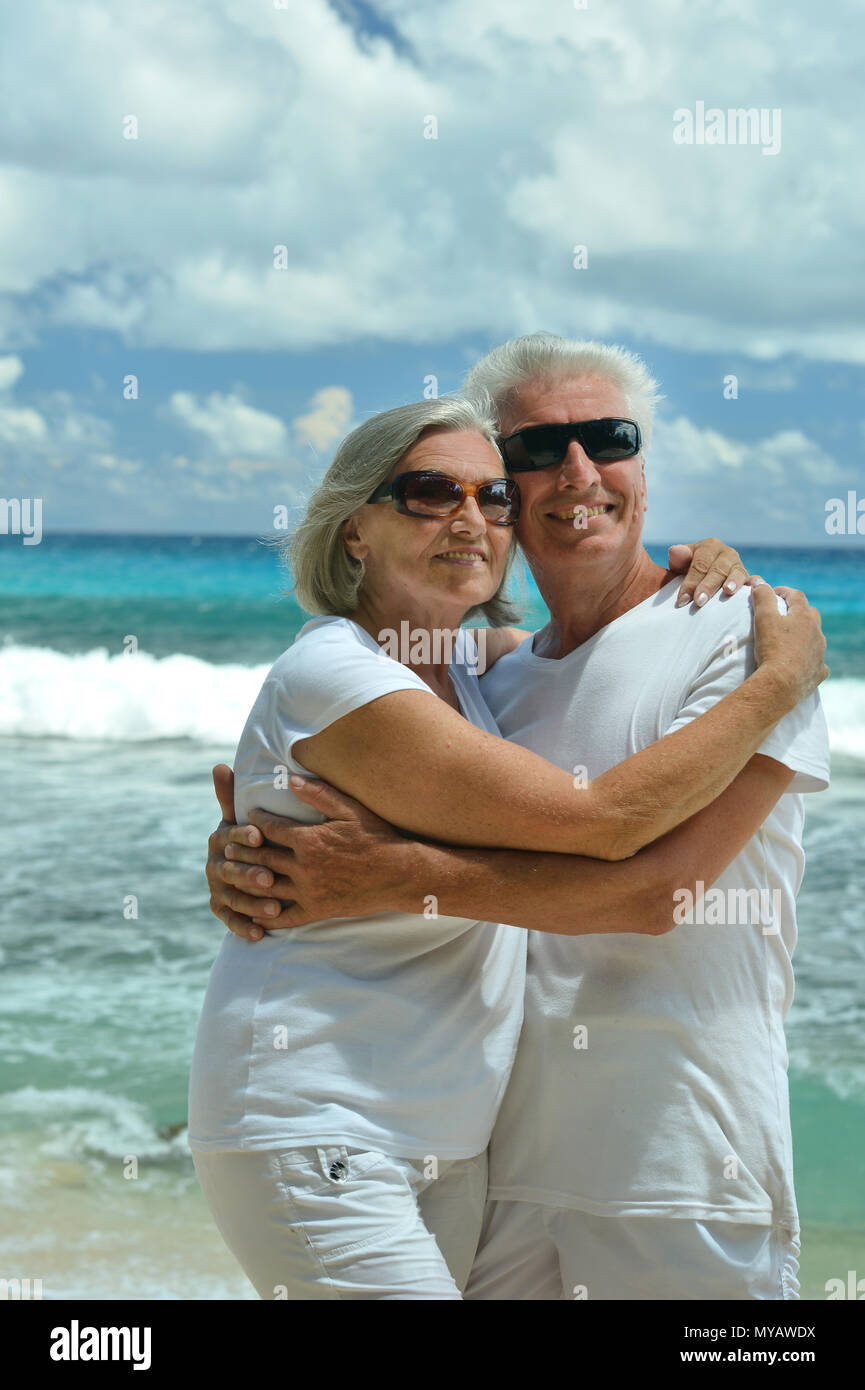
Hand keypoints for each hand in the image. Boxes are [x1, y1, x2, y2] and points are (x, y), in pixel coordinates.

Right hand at [206, 764, 280, 942]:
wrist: (246, 864)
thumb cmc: (252, 835)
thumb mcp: (243, 816)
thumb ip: (232, 795)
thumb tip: (219, 765)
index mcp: (220, 838)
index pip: (230, 836)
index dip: (242, 835)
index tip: (259, 835)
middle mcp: (214, 863)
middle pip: (230, 870)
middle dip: (249, 874)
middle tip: (270, 878)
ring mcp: (217, 887)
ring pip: (233, 897)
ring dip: (252, 904)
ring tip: (274, 909)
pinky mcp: (221, 908)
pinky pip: (231, 920)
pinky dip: (243, 928)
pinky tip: (259, 935)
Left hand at [219, 776, 412, 932]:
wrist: (398, 875)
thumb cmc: (376, 837)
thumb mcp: (350, 809)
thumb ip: (319, 793)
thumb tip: (290, 779)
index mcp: (309, 839)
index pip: (269, 828)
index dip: (254, 821)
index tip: (245, 817)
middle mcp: (304, 866)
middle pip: (261, 857)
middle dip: (241, 850)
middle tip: (226, 846)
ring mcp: (308, 890)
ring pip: (265, 886)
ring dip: (245, 880)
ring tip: (232, 875)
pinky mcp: (316, 910)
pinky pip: (283, 916)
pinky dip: (265, 915)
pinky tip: (253, 912)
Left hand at [669, 539, 749, 607]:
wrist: (707, 582)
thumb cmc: (691, 575)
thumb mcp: (681, 567)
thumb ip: (678, 560)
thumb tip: (674, 551)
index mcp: (709, 547)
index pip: (699, 564)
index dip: (690, 582)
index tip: (682, 600)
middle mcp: (727, 553)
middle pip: (717, 569)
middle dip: (707, 586)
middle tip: (698, 601)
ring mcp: (740, 566)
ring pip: (737, 573)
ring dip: (732, 582)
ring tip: (727, 591)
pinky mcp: (750, 579)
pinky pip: (755, 580)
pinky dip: (754, 585)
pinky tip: (752, 591)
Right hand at [751, 579, 828, 705]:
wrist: (781, 684)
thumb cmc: (772, 648)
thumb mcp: (763, 618)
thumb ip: (762, 597)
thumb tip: (759, 582)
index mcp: (804, 617)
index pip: (796, 595)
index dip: (783, 591)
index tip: (772, 593)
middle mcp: (817, 632)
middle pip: (810, 614)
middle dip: (798, 611)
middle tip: (783, 614)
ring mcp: (820, 652)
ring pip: (815, 638)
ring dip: (805, 635)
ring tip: (789, 639)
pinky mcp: (818, 671)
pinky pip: (817, 662)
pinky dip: (810, 659)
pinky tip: (801, 663)